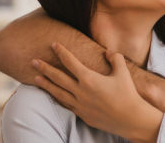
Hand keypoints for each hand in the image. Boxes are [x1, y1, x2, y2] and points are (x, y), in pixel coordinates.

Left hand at [32, 42, 161, 141]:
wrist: (130, 119)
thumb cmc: (128, 94)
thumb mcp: (123, 72)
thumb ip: (115, 59)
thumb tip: (108, 51)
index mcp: (89, 79)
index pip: (71, 62)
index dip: (61, 52)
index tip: (53, 44)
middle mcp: (81, 91)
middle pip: (58, 77)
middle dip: (45, 68)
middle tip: (33, 61)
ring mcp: (80, 104)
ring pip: (58, 92)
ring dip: (46, 84)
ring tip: (36, 78)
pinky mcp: (82, 114)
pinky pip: (66, 104)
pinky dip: (57, 98)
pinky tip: (53, 95)